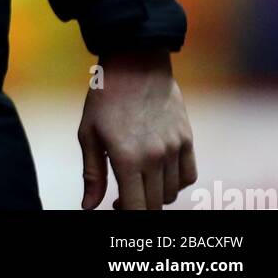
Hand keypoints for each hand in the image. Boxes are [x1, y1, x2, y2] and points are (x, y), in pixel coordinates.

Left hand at [79, 50, 196, 209]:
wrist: (135, 62)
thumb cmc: (105, 97)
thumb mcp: (88, 133)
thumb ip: (92, 173)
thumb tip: (89, 206)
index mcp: (127, 158)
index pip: (136, 208)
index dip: (127, 215)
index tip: (117, 207)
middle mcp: (155, 157)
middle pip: (155, 204)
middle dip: (140, 205)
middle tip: (125, 194)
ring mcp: (174, 148)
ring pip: (172, 192)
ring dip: (157, 194)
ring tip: (141, 179)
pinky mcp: (187, 138)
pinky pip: (188, 175)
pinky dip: (177, 182)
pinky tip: (160, 172)